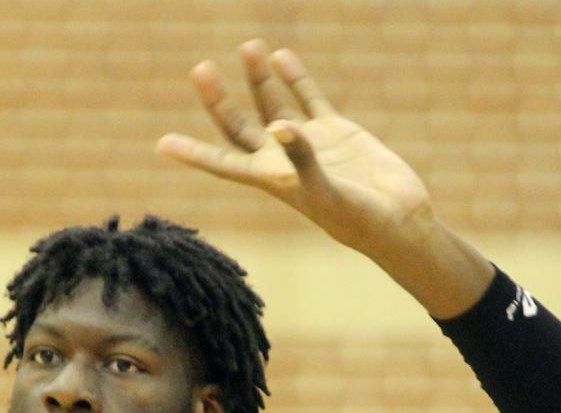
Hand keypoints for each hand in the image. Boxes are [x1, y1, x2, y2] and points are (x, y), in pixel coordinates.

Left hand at [157, 42, 434, 253]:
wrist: (398, 219)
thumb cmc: (357, 219)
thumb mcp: (324, 191)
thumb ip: (300, 158)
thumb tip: (277, 124)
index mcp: (270, 180)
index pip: (222, 163)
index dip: (193, 153)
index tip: (162, 144)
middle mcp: (282, 160)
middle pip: (239, 125)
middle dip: (218, 99)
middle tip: (200, 69)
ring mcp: (307, 142)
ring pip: (273, 103)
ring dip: (258, 78)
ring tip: (248, 47)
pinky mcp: (335, 130)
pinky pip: (308, 97)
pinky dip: (295, 77)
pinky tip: (281, 56)